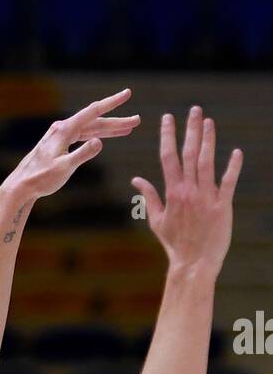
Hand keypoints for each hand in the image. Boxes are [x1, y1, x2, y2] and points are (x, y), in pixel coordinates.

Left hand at [4, 89, 139, 200]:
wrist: (22, 185)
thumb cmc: (42, 178)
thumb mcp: (65, 168)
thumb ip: (83, 154)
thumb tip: (100, 142)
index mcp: (65, 131)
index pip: (93, 112)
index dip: (112, 103)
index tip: (127, 94)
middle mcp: (62, 129)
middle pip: (94, 121)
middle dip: (116, 121)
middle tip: (137, 121)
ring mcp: (60, 136)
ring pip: (89, 129)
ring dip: (108, 129)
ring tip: (127, 129)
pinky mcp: (58, 144)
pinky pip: (81, 136)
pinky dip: (95, 136)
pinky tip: (103, 137)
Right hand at [132, 107, 242, 274]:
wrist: (193, 263)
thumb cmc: (174, 243)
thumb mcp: (156, 220)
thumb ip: (148, 196)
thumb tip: (136, 179)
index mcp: (172, 192)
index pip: (168, 157)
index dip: (168, 135)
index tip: (168, 118)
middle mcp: (189, 191)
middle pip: (190, 153)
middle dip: (191, 129)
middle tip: (194, 109)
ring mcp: (206, 197)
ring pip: (208, 163)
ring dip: (209, 140)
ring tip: (209, 122)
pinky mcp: (223, 206)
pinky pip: (228, 182)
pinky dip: (232, 166)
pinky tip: (236, 152)